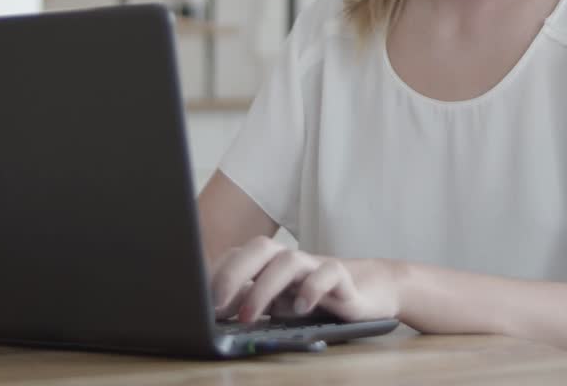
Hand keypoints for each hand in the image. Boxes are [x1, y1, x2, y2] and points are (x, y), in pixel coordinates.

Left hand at [209, 235, 402, 323]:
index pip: (237, 256)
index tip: (197, 301)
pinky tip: (300, 308)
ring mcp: (315, 265)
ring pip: (288, 261)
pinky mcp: (341, 277)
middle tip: (216, 306)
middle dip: (233, 274)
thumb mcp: (277, 303)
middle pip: (259, 249)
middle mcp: (289, 259)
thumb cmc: (313, 298)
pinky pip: (327, 274)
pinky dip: (310, 289)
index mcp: (269, 261)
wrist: (369, 290)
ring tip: (248, 317)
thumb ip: (249, 301)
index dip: (216, 275)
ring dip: (263, 288)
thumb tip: (212, 312)